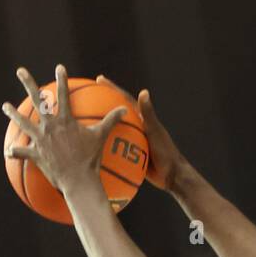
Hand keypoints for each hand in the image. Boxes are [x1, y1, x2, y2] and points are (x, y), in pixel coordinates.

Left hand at [3, 65, 125, 196]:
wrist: (79, 181)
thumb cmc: (91, 160)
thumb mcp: (101, 138)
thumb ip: (111, 121)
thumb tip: (125, 109)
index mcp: (65, 120)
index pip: (63, 94)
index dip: (62, 80)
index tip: (59, 68)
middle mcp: (50, 126)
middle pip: (36, 100)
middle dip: (28, 83)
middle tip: (20, 71)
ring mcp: (41, 140)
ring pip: (23, 122)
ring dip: (13, 114)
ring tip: (6, 106)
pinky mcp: (36, 155)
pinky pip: (22, 152)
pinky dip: (15, 152)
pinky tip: (8, 151)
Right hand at [95, 75, 184, 189]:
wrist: (172, 177)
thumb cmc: (166, 153)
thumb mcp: (155, 132)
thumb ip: (148, 114)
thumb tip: (143, 92)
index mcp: (141, 119)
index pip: (124, 100)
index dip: (112, 89)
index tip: (99, 79)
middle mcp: (136, 128)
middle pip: (115, 113)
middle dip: (101, 104)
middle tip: (86, 96)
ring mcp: (133, 142)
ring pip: (112, 132)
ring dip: (99, 127)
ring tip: (83, 123)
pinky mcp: (131, 156)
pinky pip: (114, 150)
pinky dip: (104, 149)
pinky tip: (91, 151)